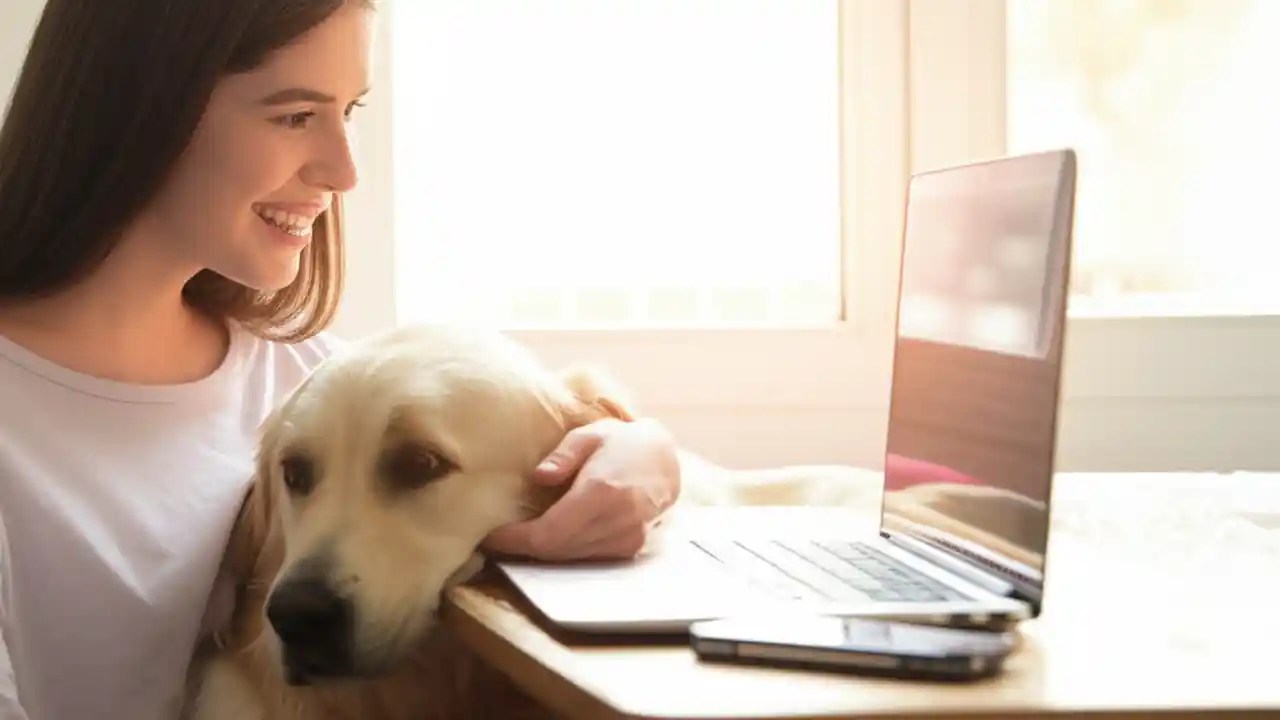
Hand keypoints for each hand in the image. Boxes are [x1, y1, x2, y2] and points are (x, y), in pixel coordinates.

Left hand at [483, 417, 680, 560]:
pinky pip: (587, 557)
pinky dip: (564, 549)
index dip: (516, 540)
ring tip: (517, 536)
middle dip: (522, 547)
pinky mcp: (631, 547)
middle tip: (496, 538)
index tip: (490, 536)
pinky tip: (550, 535)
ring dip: (542, 550)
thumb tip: (538, 477)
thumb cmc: (622, 442)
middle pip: (556, 550)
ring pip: (570, 557)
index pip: (549, 533)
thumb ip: (563, 456)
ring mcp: (628, 537)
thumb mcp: (589, 435)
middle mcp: (618, 520)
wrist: (666, 460)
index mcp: (603, 492)